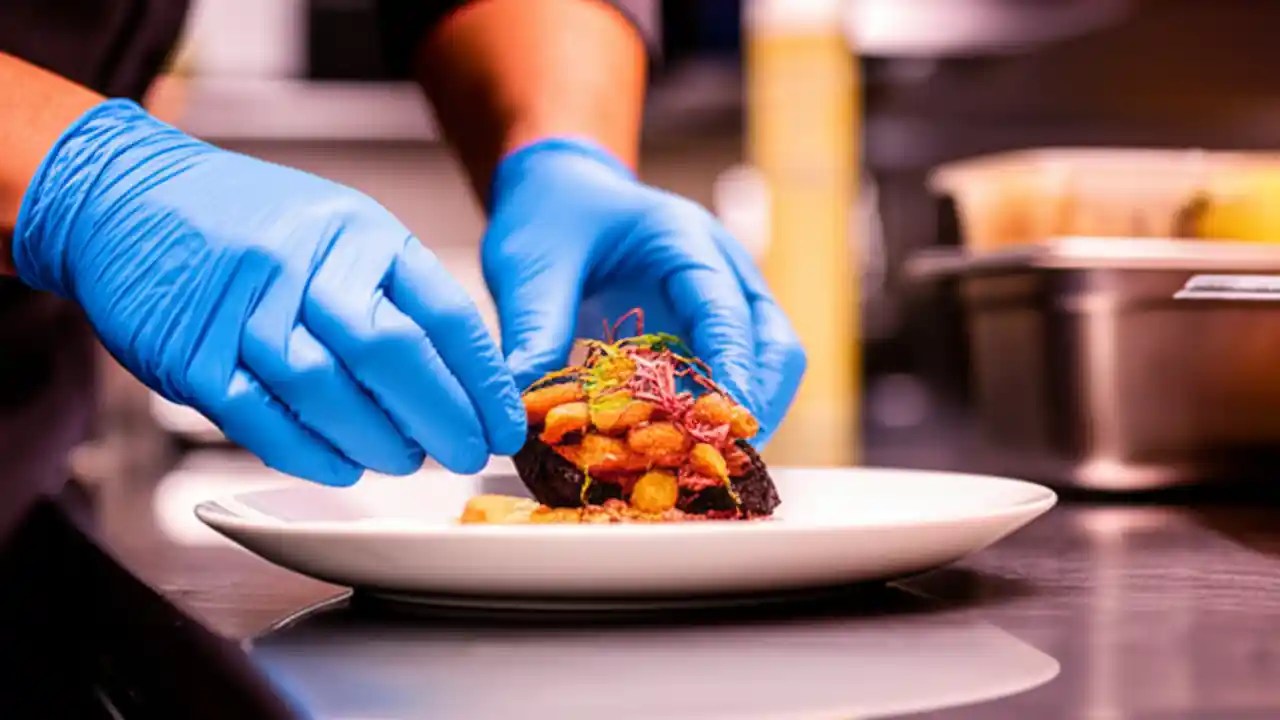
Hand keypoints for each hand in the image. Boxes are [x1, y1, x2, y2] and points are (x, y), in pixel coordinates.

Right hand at [14, 100, 525, 483]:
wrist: (125, 195)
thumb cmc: (250, 221)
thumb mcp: (339, 228)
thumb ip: (394, 291)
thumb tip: (463, 377)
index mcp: (358, 234)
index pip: (443, 313)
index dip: (482, 381)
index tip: (505, 423)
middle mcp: (305, 265)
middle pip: (390, 354)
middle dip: (441, 418)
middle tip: (467, 454)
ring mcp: (244, 309)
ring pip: (326, 391)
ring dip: (378, 442)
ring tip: (405, 461)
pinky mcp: (192, 355)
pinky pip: (261, 419)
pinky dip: (310, 453)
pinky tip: (343, 467)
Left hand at [483, 138, 804, 443]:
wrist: (558, 190)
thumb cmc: (550, 214)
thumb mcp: (530, 267)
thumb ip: (534, 330)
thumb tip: (520, 405)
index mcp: (684, 240)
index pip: (727, 310)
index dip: (732, 369)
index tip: (723, 421)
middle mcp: (721, 267)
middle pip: (774, 342)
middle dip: (757, 403)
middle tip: (717, 459)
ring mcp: (723, 298)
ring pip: (770, 362)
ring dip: (745, 413)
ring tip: (701, 462)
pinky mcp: (708, 330)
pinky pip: (734, 374)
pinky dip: (717, 411)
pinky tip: (682, 446)